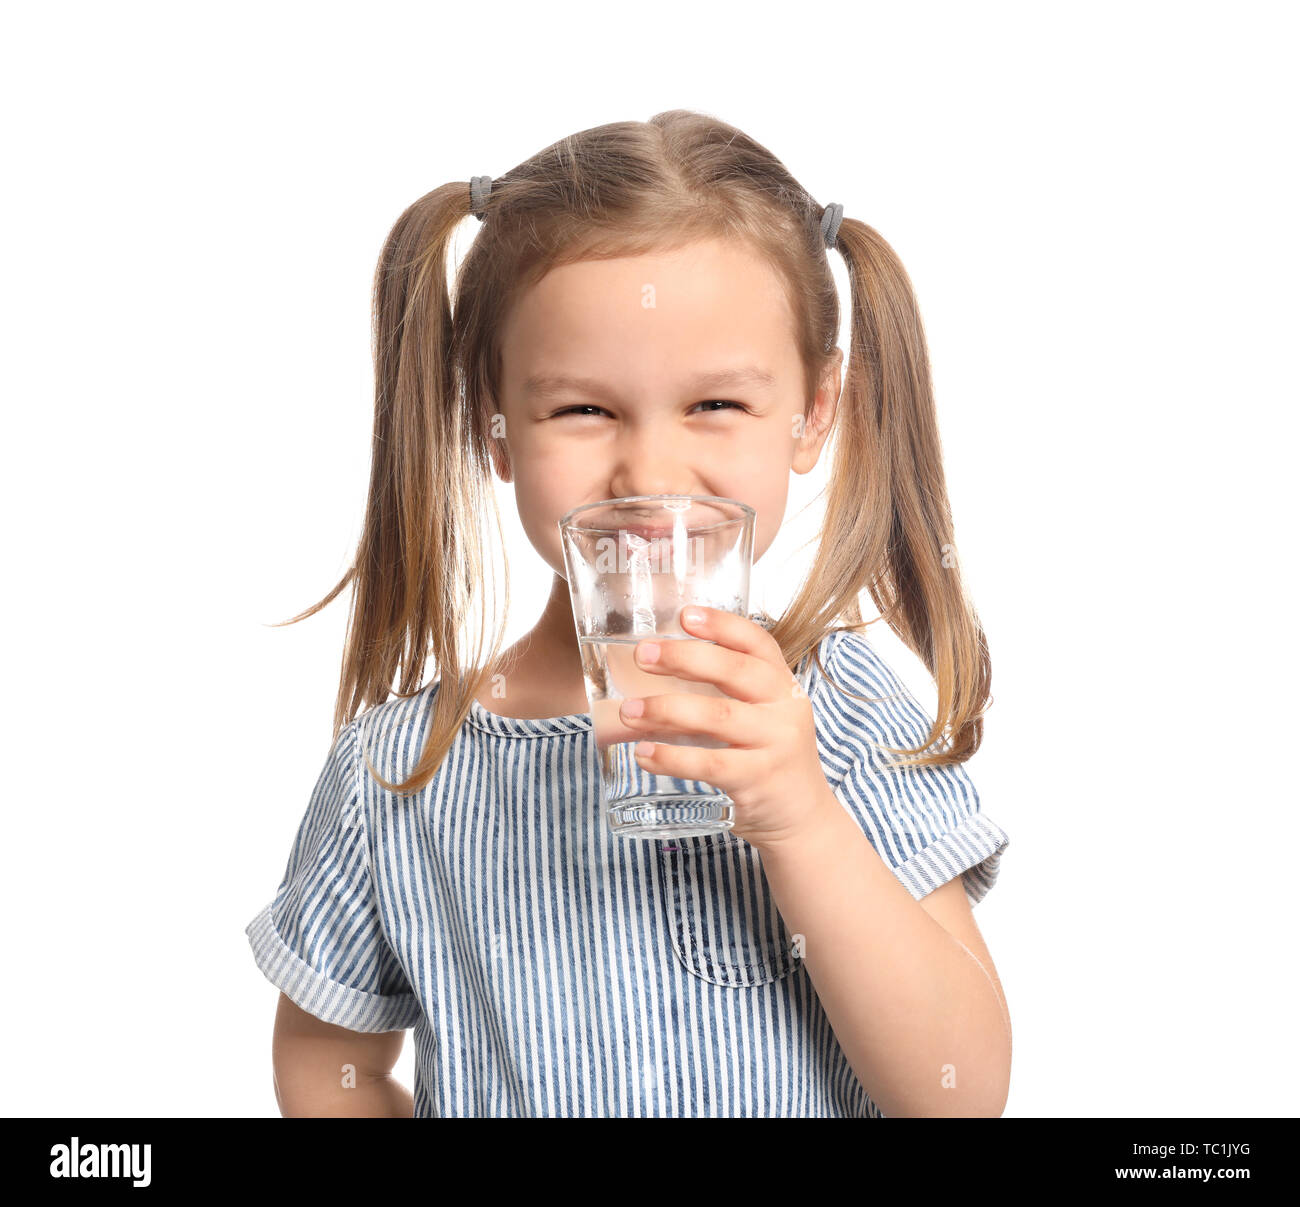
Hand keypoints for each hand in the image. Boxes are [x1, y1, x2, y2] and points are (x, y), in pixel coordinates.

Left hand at [616, 605, 839, 849]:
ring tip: (628, 710)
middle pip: (735, 671)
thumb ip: (725, 692)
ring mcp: (774, 745)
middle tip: (642, 655)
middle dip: (683, 659)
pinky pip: (710, 763)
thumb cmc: (768, 758)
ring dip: (665, 709)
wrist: (803, 819)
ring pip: (716, 717)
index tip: (685, 614)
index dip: (722, 625)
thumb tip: (655, 668)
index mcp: (783, 685)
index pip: (757, 642)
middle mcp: (784, 709)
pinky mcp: (758, 780)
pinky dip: (672, 758)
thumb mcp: (762, 715)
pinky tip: (644, 753)